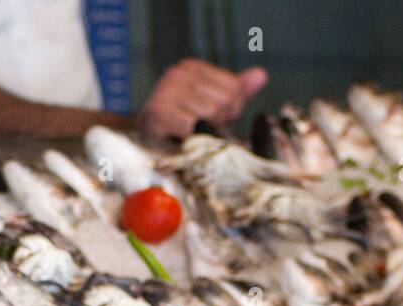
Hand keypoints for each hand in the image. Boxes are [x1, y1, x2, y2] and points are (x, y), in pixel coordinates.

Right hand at [137, 59, 268, 140]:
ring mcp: (166, 91)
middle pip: (224, 102)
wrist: (141, 141)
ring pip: (209, 115)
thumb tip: (262, 75)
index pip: (233, 89)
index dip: (229, 111)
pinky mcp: (158, 112)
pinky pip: (191, 128)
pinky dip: (189, 140)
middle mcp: (178, 74)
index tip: (210, 119)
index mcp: (192, 68)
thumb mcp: (210, 103)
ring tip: (188, 134)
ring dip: (203, 133)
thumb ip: (236, 90)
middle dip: (217, 122)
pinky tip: (179, 140)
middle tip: (197, 129)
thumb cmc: (179, 123)